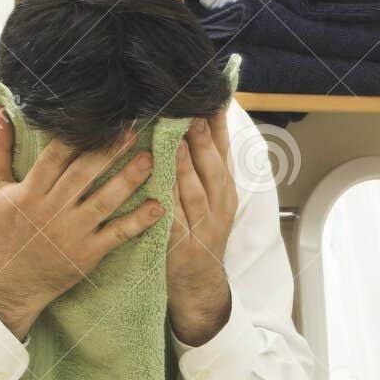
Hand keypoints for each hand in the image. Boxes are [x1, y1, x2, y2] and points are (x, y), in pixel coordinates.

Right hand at [0, 107, 163, 340]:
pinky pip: (117, 234)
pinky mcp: (89, 253)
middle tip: (133, 131)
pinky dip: (138, 221)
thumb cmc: (6, 231)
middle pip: (84, 174)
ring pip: (104, 201)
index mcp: (30, 192)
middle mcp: (52, 210)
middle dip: (109, 151)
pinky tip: (157, 207)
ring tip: (148, 160)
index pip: (55, 157)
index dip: (78, 136)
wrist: (14, 281)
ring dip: (128, 180)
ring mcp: (72, 233)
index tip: (100, 118)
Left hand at [166, 110, 235, 345]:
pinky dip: (164, 201)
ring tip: (173, 143)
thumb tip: (203, 113)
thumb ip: (206, 158)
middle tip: (189, 114)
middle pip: (213, 168)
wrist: (199, 282)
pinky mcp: (182, 244)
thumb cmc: (200, 231)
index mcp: (225, 187)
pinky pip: (173, 219)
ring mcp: (203, 226)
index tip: (209, 97)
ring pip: (194, 192)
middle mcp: (219, 204)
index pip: (225, 148)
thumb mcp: (211, 194)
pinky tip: (154, 186)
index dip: (217, 123)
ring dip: (184, 167)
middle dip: (201, 141)